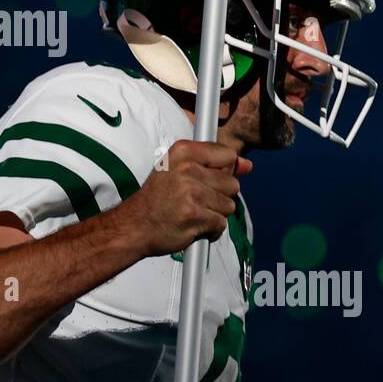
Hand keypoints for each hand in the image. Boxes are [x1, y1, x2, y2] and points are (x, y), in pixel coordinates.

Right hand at [130, 140, 252, 256]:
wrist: (135, 225)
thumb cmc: (158, 198)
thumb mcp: (179, 169)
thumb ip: (216, 165)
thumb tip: (247, 165)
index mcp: (183, 151)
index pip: (227, 155)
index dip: (223, 171)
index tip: (206, 180)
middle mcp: (187, 169)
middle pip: (232, 183)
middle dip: (219, 196)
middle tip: (195, 200)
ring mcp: (191, 193)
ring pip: (229, 205)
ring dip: (215, 214)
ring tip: (193, 212)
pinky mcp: (195, 216)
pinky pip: (221, 223)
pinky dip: (211, 230)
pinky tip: (193, 225)